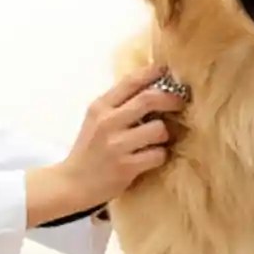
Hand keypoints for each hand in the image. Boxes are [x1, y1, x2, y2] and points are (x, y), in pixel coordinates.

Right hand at [27, 65, 185, 225]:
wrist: (72, 183)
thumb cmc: (89, 150)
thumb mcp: (96, 120)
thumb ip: (118, 104)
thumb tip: (151, 86)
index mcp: (100, 107)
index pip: (130, 81)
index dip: (153, 72)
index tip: (167, 71)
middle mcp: (107, 122)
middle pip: (149, 99)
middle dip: (171, 99)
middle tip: (181, 102)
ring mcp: (116, 145)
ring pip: (159, 129)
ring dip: (164, 134)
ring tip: (157, 140)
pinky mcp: (126, 166)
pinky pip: (158, 154)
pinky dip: (159, 156)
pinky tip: (150, 158)